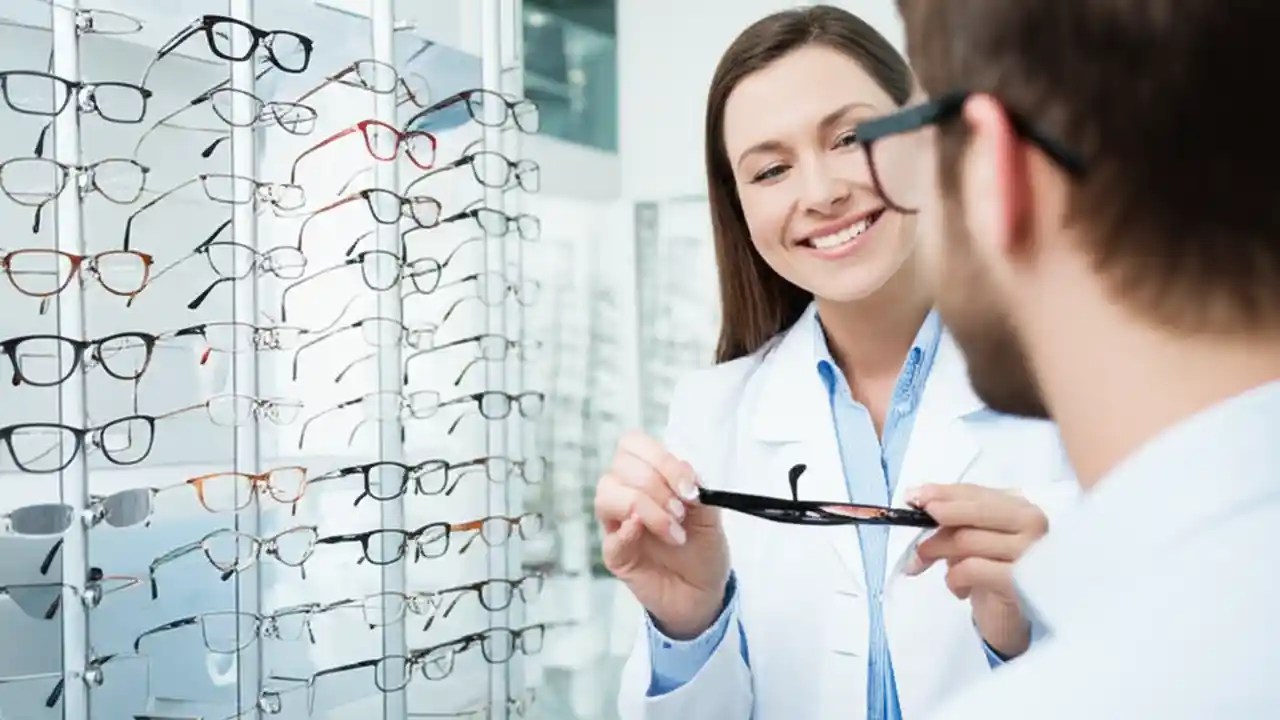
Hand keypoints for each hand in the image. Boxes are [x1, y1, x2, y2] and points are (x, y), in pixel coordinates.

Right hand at [594, 430, 729, 638]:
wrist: (704, 592)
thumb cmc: (702, 549)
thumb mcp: (710, 513)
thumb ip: (697, 488)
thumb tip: (683, 471)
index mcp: (648, 477)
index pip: (633, 445)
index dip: (659, 459)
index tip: (688, 487)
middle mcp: (627, 494)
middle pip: (620, 466)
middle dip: (656, 485)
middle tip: (682, 513)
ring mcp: (618, 524)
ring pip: (607, 496)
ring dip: (646, 508)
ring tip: (674, 532)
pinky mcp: (616, 556)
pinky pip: (611, 538)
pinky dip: (627, 530)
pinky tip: (645, 532)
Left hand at [905, 483, 1048, 657]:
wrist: (1014, 619)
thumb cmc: (991, 572)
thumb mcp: (971, 539)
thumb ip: (952, 517)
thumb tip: (915, 495)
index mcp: (1021, 506)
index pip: (976, 492)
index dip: (942, 493)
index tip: (912, 496)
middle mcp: (1033, 522)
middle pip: (973, 511)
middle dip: (937, 523)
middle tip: (913, 532)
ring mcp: (1031, 550)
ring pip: (967, 539)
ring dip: (936, 553)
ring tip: (924, 566)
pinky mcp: (1022, 580)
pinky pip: (973, 568)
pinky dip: (954, 578)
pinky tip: (958, 589)